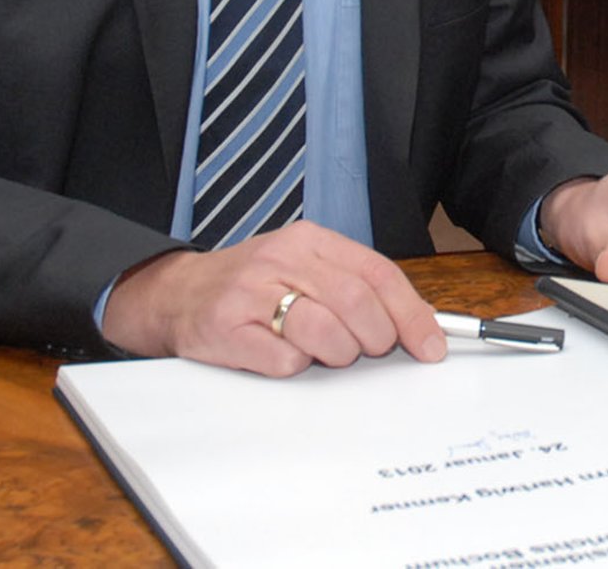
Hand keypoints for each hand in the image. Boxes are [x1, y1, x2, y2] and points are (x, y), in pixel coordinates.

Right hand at [101, 220, 444, 374]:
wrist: (177, 295)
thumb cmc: (254, 286)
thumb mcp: (305, 269)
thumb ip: (356, 287)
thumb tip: (417, 324)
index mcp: (310, 240)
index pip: (377, 272)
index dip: (411, 314)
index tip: (430, 346)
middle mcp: (281, 259)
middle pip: (355, 301)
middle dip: (375, 337)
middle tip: (369, 351)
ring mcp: (252, 293)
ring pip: (324, 331)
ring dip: (337, 354)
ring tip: (325, 352)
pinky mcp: (227, 329)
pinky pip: (284, 360)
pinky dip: (295, 367)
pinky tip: (284, 355)